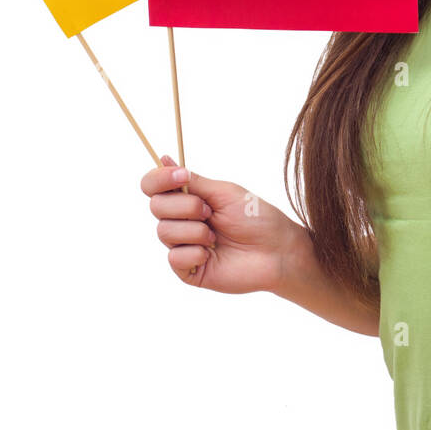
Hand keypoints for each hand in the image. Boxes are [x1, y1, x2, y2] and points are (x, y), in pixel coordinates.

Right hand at [140, 155, 301, 294]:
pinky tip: (213, 254)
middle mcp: (181, 221)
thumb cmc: (256, 218)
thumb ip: (192, 181)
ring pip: (164, 232)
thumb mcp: (224, 193)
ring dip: (195, 230)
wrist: (277, 250)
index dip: (158, 179)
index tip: (181, 176)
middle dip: (186, 206)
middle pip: (156, 206)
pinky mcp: (188, 270)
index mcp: (189, 199)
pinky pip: (174, 258)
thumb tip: (163, 158)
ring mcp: (183, 246)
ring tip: (217, 236)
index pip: (153, 186)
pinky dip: (196, 252)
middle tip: (212, 212)